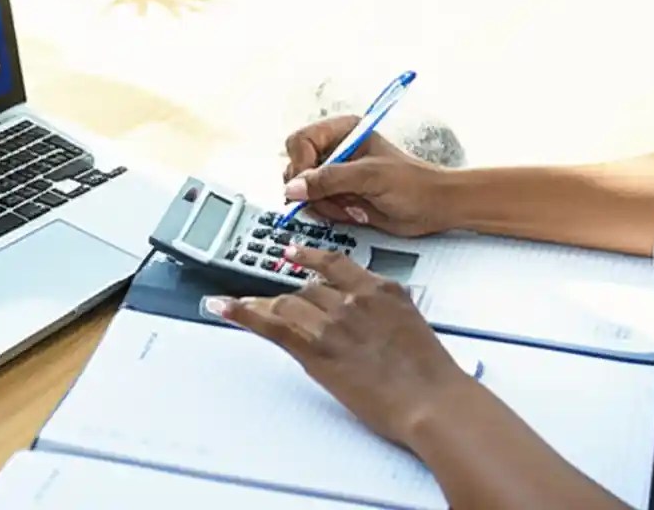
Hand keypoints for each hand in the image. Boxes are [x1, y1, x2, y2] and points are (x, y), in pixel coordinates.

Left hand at [207, 246, 474, 447]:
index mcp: (379, 290)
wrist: (431, 400)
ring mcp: (332, 322)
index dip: (309, 258)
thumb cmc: (431, 374)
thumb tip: (371, 316)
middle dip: (290, 297)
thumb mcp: (412, 326)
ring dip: (266, 306)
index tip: (295, 254)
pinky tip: (221, 305)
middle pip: (307, 288)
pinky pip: (270, 324)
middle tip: (272, 301)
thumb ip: (386, 311)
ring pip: (287, 303)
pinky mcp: (315, 348)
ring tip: (245, 306)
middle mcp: (352, 299)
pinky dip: (241, 313)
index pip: (334, 264)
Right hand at [283, 115, 457, 236]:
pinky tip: (355, 211)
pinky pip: (316, 206)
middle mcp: (335, 150)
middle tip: (337, 197)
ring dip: (325, 204)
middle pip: (296, 167)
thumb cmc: (413, 184)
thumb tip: (293, 187)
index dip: (300, 164)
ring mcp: (334, 175)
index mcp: (342, 131)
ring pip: (303, 191)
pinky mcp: (338, 196)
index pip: (300, 141)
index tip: (308, 184)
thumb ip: (329, 179)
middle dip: (313, 189)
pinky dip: (331, 213)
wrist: (435, 208)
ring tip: (353, 205)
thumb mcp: (370, 176)